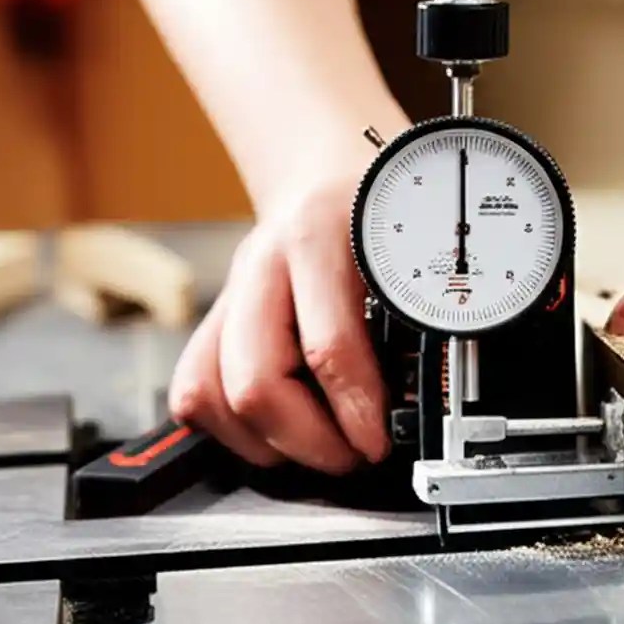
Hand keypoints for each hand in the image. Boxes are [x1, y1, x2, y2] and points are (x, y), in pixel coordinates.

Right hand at [167, 179, 389, 471]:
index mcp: (318, 237)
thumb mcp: (409, 246)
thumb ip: (417, 309)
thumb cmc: (373, 209)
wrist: (322, 168)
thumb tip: (429, 393)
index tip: (378, 442)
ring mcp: (229, 293)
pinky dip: (230, 428)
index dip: (356, 411)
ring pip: (210, 392)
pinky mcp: (212, 318)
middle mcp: (262, 265)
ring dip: (266, 442)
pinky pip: (193, 390)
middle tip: (351, 454)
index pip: (327, 346)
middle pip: (254, 380)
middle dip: (308, 440)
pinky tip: (275, 429)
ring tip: (316, 447)